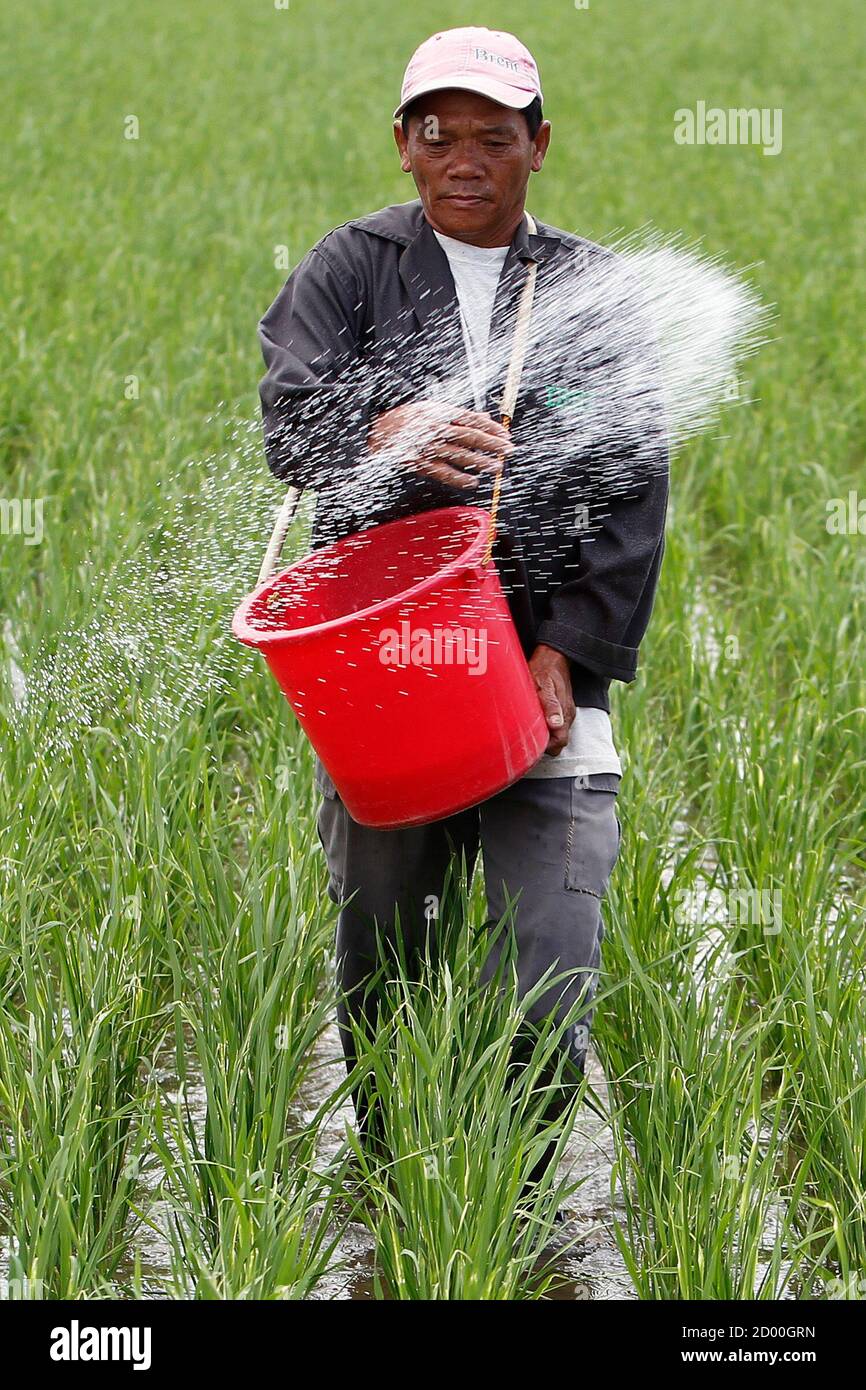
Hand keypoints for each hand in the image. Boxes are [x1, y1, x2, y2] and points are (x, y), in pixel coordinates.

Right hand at [367, 401, 512, 491]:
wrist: (380, 429)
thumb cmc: (411, 418)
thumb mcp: (435, 409)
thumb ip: (461, 415)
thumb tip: (486, 418)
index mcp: (441, 412)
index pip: (472, 419)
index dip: (491, 428)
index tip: (506, 435)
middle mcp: (436, 429)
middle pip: (470, 436)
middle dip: (492, 444)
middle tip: (508, 450)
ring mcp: (428, 447)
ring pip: (460, 456)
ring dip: (481, 462)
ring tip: (496, 467)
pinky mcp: (420, 463)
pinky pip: (443, 473)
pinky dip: (460, 478)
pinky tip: (473, 482)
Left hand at [528, 644, 575, 755]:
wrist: (553, 656)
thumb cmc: (544, 669)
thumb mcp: (544, 684)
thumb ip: (550, 704)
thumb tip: (556, 724)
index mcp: (564, 713)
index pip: (558, 743)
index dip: (544, 748)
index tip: (529, 744)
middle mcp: (567, 715)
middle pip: (557, 743)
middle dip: (543, 744)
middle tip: (525, 737)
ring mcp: (565, 712)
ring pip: (556, 734)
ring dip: (544, 736)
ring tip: (528, 729)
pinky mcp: (561, 709)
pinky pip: (555, 725)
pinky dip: (545, 727)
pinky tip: (534, 720)